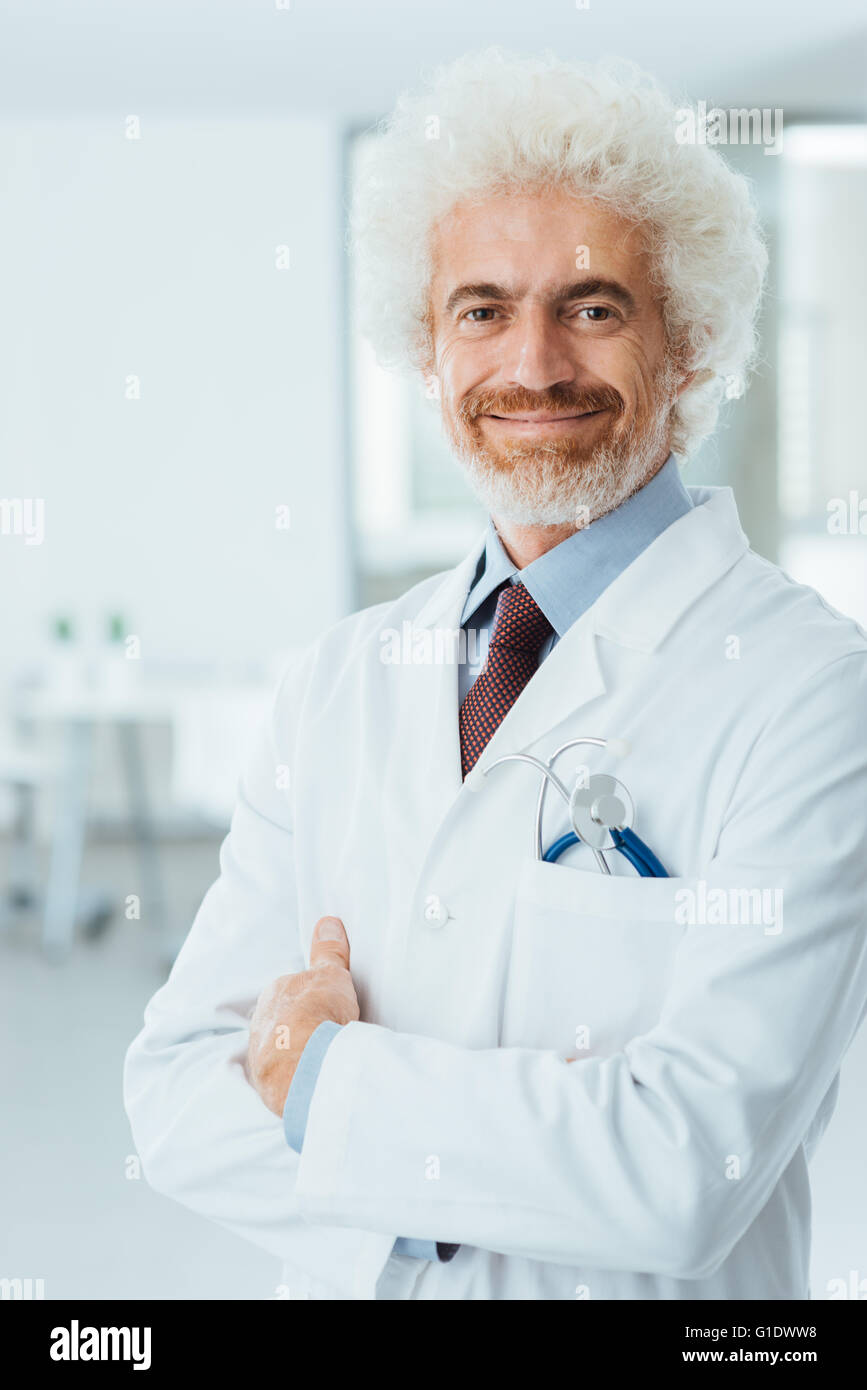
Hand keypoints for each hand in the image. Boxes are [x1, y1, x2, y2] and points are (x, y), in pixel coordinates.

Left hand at [247, 916, 358, 1116]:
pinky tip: (311, 1080)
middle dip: (298, 1029)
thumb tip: (328, 922)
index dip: (311, 1000)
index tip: (327, 1010)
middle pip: (281, 1022)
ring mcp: (259, 1053)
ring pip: (277, 1050)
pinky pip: (280, 1077)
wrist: (305, 1061)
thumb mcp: (332, 974)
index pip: (291, 992)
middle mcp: (260, 1022)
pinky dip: (294, 1078)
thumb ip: (329, 951)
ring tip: (321, 1062)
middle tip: (326, 1036)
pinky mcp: (265, 1084)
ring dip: (295, 1055)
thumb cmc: (318, 1012)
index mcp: (274, 993)